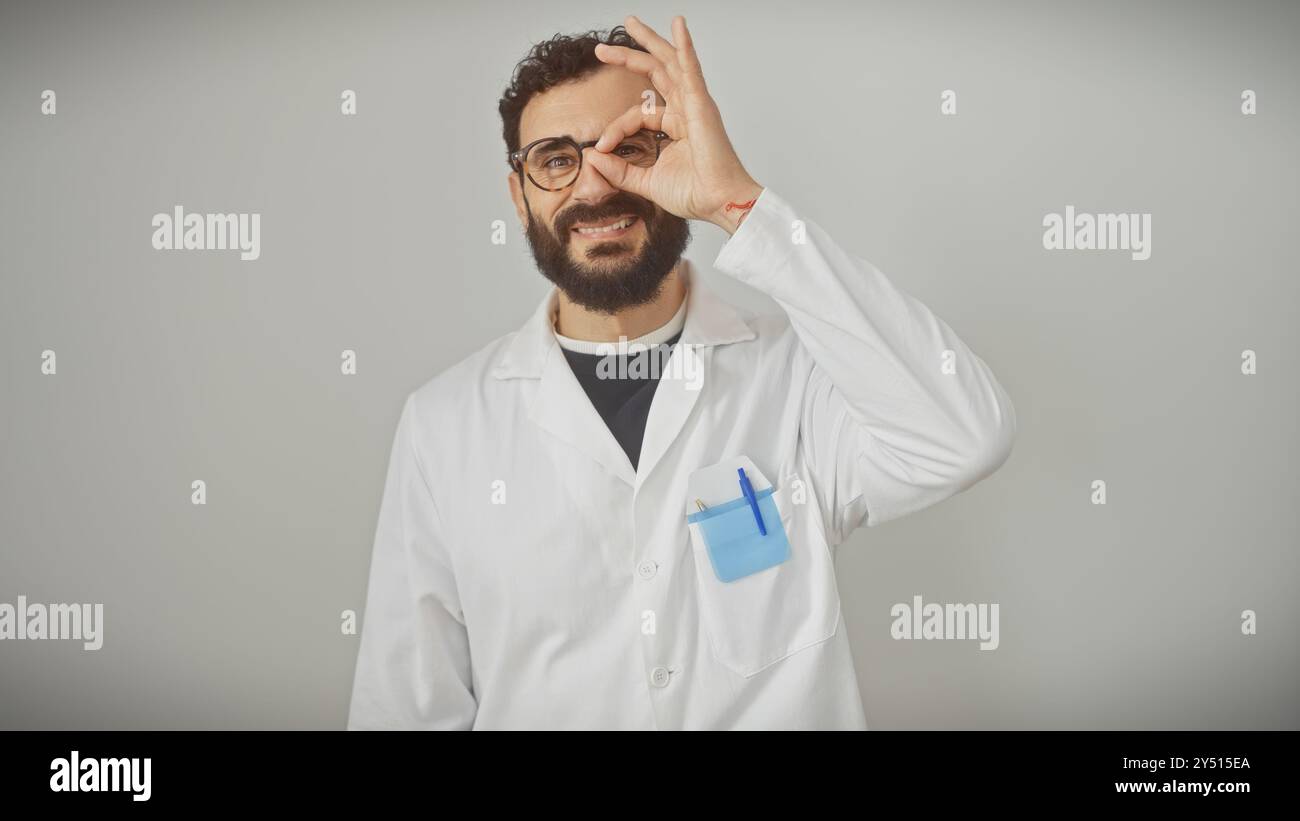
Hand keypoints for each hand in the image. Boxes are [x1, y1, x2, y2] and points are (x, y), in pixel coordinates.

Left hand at [587, 15, 763, 234]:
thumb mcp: (646, 182)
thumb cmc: (694, 194)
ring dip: (649, 41)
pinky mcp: (702, 104)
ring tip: (630, 23)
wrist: (718, 202)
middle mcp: (686, 110)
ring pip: (669, 62)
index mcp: (676, 126)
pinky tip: (678, 25)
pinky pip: (691, 68)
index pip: (637, 113)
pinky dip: (685, 46)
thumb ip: (619, 170)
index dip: (615, 127)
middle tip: (602, 49)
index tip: (601, 147)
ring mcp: (695, 104)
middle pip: (655, 72)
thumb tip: (592, 156)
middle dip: (629, 56)